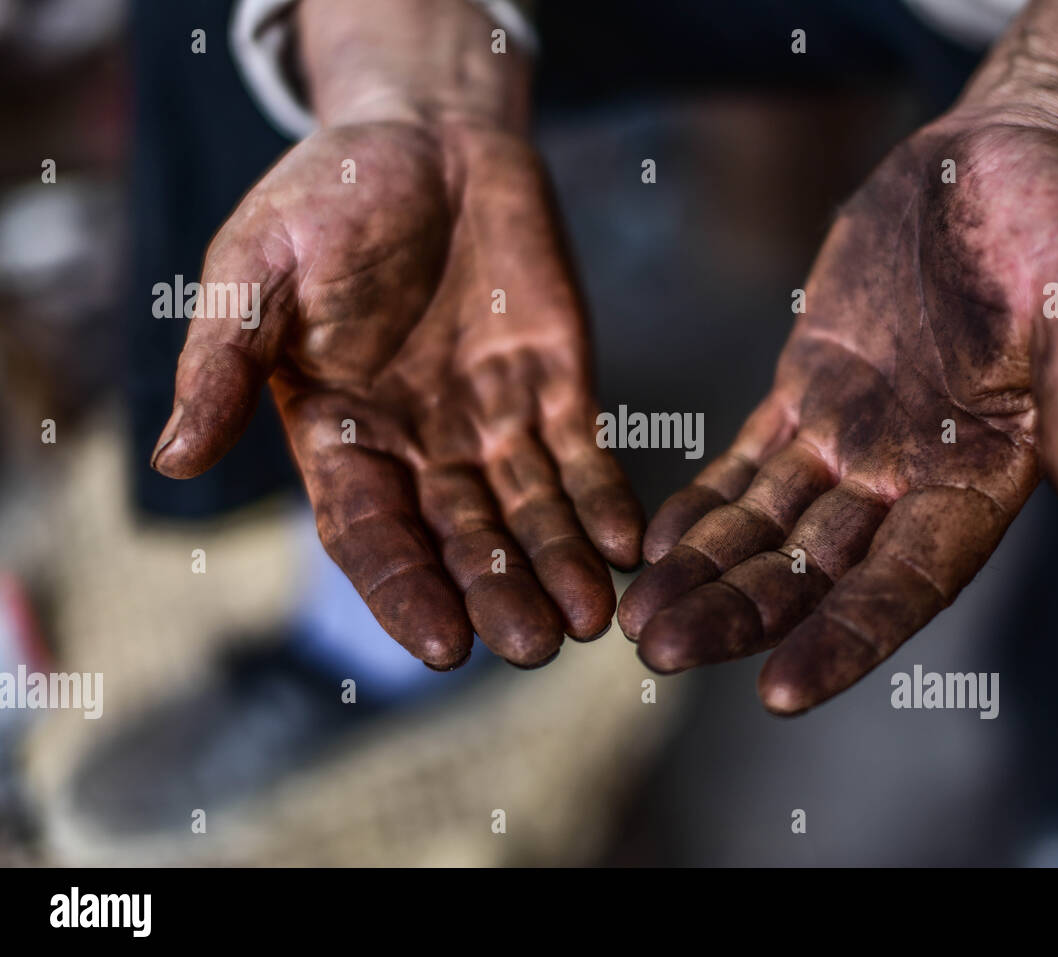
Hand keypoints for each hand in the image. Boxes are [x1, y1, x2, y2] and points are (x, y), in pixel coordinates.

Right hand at [152, 117, 641, 668]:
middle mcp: (420, 447)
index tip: (441, 647)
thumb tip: (173, 458)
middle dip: (497, 592)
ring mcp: (493, 421)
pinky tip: (626, 544)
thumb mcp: (256, 265)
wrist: (428, 135)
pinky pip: (582, 456)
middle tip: (534, 644)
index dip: (403, 590)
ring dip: (559, 564)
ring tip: (590, 616)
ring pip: (528, 513)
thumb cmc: (327, 196)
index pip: (371, 535)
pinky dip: (604, 500)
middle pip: (461, 540)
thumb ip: (225, 359)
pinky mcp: (556, 388)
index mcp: (341, 436)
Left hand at [618, 111, 1057, 712]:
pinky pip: (749, 461)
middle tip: (660, 653)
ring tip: (638, 621)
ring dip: (707, 574)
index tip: (776, 693)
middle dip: (741, 614)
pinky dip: (706, 504)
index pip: (908, 582)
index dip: (846, 639)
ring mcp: (854, 436)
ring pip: (770, 525)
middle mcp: (910, 475)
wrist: (1000, 158)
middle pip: (817, 569)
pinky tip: (656, 544)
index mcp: (983, 474)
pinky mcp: (808, 389)